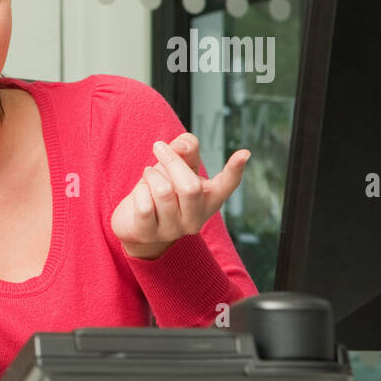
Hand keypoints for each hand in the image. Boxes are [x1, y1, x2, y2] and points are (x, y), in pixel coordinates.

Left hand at [110, 132, 249, 259]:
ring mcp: (173, 230)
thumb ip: (185, 148)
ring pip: (163, 192)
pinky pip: (144, 205)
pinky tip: (141, 192)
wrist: (137, 223)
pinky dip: (139, 190)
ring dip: (152, 174)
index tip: (244, 154)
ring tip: (149, 173)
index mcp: (210, 199)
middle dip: (172, 161)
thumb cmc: (165, 188)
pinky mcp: (149, 234)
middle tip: (159, 147)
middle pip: (190, 187)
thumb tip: (179, 146)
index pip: (227, 185)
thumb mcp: (179, 166)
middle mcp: (196, 218)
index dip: (235, 170)